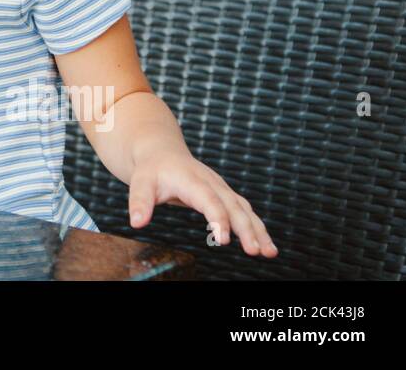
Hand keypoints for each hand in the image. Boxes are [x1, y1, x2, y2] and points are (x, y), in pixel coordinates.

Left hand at [128, 144, 277, 257]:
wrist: (162, 152)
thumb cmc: (151, 170)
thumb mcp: (140, 182)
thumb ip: (139, 202)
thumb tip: (136, 223)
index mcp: (192, 180)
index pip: (209, 201)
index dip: (218, 219)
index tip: (223, 240)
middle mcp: (212, 184)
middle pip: (233, 207)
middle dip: (246, 229)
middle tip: (256, 251)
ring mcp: (221, 189)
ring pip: (244, 209)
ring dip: (258, 230)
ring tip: (269, 252)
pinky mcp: (225, 195)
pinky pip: (245, 212)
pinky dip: (256, 227)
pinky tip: (265, 245)